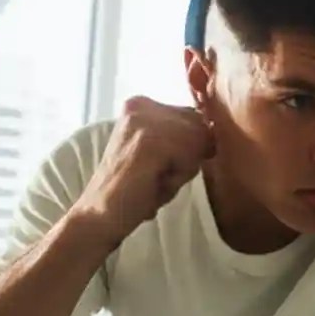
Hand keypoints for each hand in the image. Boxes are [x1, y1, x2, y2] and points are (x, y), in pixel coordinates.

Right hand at [74, 96, 214, 245]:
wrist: (101, 213)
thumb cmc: (138, 188)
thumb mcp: (163, 152)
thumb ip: (183, 134)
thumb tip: (213, 129)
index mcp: (142, 103)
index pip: (194, 117)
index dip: (190, 146)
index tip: (160, 164)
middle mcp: (142, 102)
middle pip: (200, 125)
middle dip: (190, 154)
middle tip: (158, 174)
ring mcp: (144, 118)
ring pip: (199, 139)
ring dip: (185, 166)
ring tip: (158, 178)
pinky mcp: (149, 138)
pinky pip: (193, 153)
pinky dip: (181, 173)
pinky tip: (157, 181)